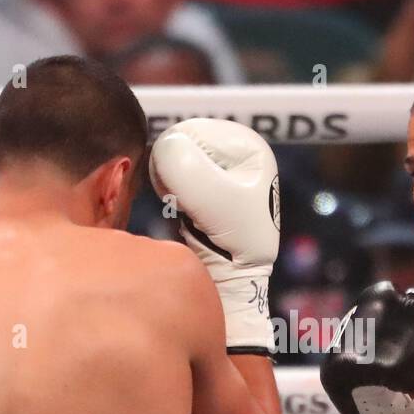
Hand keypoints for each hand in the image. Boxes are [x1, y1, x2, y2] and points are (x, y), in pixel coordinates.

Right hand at [149, 118, 279, 354]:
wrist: (236, 280)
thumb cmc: (237, 244)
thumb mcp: (217, 202)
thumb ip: (188, 168)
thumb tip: (165, 145)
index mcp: (248, 144)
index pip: (188, 133)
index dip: (179, 165)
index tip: (196, 197)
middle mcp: (234, 148)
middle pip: (177, 144)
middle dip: (175, 176)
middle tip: (192, 206)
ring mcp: (217, 165)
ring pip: (168, 160)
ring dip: (171, 186)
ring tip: (192, 210)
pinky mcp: (202, 181)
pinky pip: (168, 176)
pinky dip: (171, 195)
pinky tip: (187, 212)